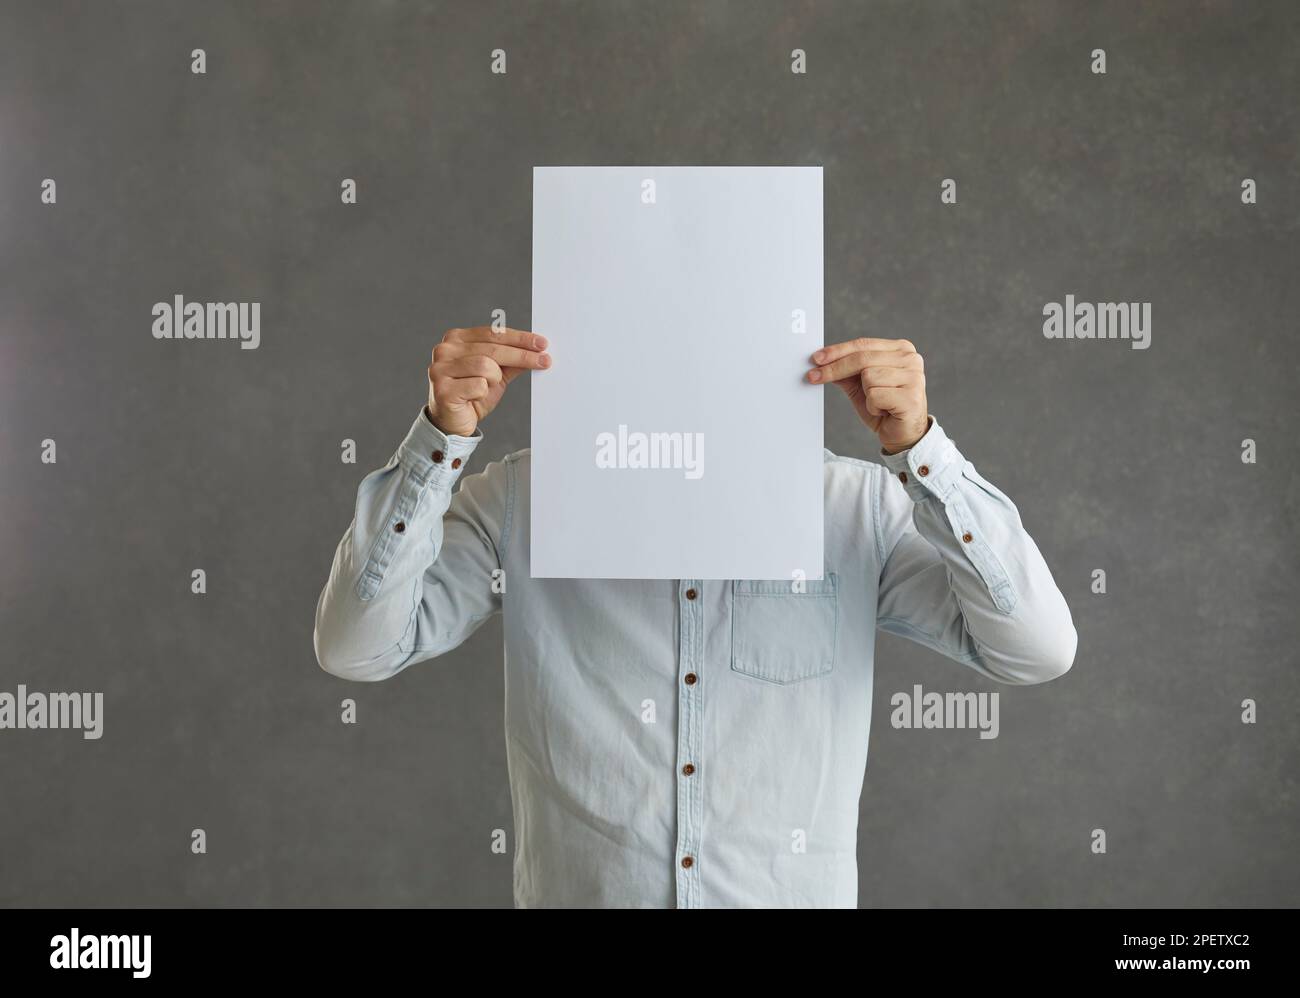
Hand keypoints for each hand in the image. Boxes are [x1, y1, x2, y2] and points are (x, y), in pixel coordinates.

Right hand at [427, 326, 550, 436]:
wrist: (453, 423)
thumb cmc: (472, 396)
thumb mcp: (497, 375)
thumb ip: (512, 362)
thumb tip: (538, 352)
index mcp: (456, 339)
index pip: (493, 333)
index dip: (520, 338)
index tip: (542, 344)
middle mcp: (445, 350)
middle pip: (493, 348)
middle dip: (522, 355)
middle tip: (544, 361)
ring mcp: (440, 368)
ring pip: (486, 366)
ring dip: (494, 379)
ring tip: (487, 387)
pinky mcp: (443, 389)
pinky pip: (478, 386)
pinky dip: (482, 394)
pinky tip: (473, 398)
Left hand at [806, 337, 927, 453]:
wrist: (902, 435)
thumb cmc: (883, 408)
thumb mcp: (860, 386)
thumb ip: (845, 372)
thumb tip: (821, 362)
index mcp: (901, 349)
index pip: (863, 344)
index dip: (837, 351)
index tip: (815, 359)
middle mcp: (911, 359)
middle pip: (862, 358)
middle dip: (834, 369)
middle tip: (813, 376)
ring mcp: (914, 377)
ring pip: (868, 376)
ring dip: (865, 394)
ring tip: (877, 403)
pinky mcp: (911, 397)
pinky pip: (875, 396)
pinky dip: (872, 407)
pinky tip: (884, 411)